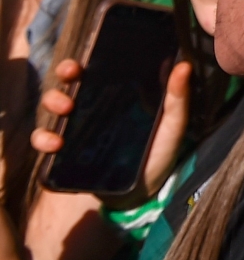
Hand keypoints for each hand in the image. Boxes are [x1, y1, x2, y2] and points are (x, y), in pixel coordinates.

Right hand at [32, 58, 190, 209]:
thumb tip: (184, 65)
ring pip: (50, 110)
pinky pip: (44, 142)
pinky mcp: (64, 155)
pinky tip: (55, 143)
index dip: (75, 66)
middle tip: (71, 81)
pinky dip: (42, 139)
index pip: (88, 74)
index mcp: (113, 97)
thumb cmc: (158, 154)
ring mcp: (75, 132)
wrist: (144, 193)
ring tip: (66, 111)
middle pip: (64, 87)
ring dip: (52, 103)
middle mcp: (89, 110)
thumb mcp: (172, 126)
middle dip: (62, 79)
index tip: (77, 66)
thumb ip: (178, 98)